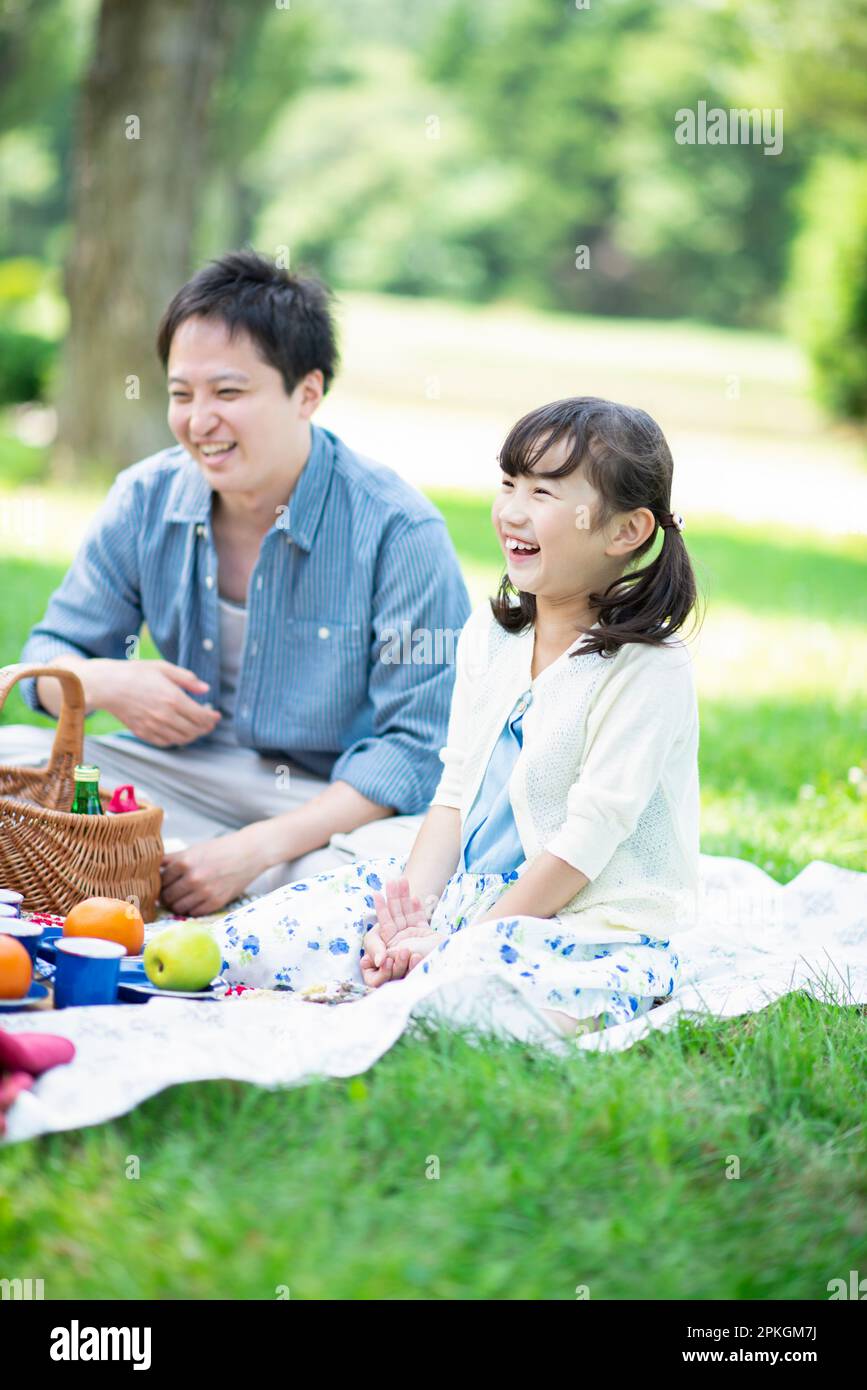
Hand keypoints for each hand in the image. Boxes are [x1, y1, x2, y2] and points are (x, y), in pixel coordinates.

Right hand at [96, 658, 221, 746]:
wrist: (107, 685)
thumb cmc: (135, 673)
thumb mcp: (164, 668)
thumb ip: (187, 679)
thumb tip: (205, 689)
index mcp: (173, 699)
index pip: (201, 716)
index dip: (212, 718)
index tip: (216, 716)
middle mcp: (165, 716)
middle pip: (194, 730)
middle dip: (206, 728)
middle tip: (209, 723)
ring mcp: (154, 726)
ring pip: (181, 739)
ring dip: (193, 736)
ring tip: (196, 729)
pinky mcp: (143, 732)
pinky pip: (165, 743)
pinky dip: (176, 740)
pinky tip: (178, 734)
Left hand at [159, 826, 267, 915]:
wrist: (248, 853)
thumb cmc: (220, 850)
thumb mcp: (193, 850)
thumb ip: (172, 860)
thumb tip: (150, 870)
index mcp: (184, 862)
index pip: (160, 881)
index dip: (161, 883)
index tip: (165, 883)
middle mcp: (193, 878)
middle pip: (166, 897)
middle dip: (167, 895)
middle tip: (173, 891)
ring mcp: (205, 892)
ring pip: (177, 907)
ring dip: (178, 904)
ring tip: (184, 896)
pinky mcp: (216, 902)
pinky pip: (193, 913)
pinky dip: (192, 908)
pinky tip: (196, 899)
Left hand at [360, 877, 438, 986]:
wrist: (449, 963)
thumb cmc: (425, 961)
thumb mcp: (404, 956)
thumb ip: (391, 951)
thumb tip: (379, 949)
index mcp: (393, 946)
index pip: (385, 924)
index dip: (381, 909)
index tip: (376, 894)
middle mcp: (401, 940)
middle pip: (395, 915)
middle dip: (393, 897)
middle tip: (391, 880)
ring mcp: (412, 936)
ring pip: (406, 913)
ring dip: (404, 896)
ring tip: (402, 879)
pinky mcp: (424, 934)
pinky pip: (418, 918)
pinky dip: (417, 908)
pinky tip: (415, 896)